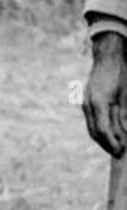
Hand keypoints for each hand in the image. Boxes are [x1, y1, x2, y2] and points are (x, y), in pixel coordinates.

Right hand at [84, 33, 126, 156]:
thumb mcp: (126, 93)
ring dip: (102, 139)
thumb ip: (123, 114)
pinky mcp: (87, 102)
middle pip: (95, 132)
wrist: (108, 56)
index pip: (103, 130)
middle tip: (118, 153)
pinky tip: (109, 133)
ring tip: (114, 146)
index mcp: (99, 103)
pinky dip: (100, 130)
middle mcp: (89, 106)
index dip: (112, 142)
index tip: (121, 150)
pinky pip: (93, 121)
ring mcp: (86, 104)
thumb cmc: (120, 72)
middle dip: (106, 144)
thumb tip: (124, 132)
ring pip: (92, 128)